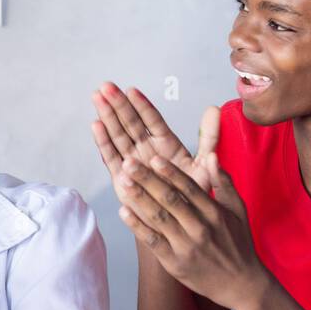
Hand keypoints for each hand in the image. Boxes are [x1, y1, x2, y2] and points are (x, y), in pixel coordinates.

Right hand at [92, 82, 220, 193]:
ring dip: (107, 116)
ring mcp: (133, 162)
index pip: (152, 120)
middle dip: (118, 105)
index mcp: (166, 144)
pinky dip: (103, 142)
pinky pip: (111, 157)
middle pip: (131, 123)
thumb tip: (214, 109)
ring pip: (118, 135)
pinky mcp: (122, 178)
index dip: (142, 105)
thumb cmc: (194, 195)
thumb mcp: (205, 163)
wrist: (182, 222)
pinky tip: (96, 125)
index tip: (131, 90)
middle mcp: (147, 150)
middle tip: (106, 87)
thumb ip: (209, 137)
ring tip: (97, 98)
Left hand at [116, 153, 271, 309]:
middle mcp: (200, 227)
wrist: (241, 285)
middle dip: (147, 180)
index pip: (189, 187)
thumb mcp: (237, 210)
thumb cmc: (238, 243)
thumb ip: (223, 182)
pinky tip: (123, 212)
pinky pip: (153, 241)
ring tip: (122, 182)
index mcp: (214, 212)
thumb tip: (211, 155)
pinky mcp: (174, 262)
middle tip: (129, 163)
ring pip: (159, 218)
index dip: (170, 172)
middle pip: (170, 199)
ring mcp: (186, 246)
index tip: (153, 158)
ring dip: (139, 198)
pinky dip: (137, 227)